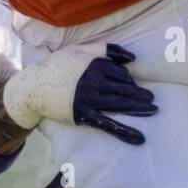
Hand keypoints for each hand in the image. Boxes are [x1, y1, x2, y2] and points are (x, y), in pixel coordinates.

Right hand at [2, 42, 156, 143]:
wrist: (34, 87)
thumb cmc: (57, 66)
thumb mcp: (79, 50)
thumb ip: (105, 49)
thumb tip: (131, 57)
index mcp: (95, 64)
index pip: (121, 73)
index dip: (127, 79)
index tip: (129, 83)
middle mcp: (95, 81)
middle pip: (125, 88)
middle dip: (140, 94)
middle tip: (151, 98)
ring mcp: (90, 100)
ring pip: (121, 104)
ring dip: (140, 107)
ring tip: (153, 109)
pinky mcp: (85, 115)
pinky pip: (109, 124)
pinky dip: (125, 132)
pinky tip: (140, 138)